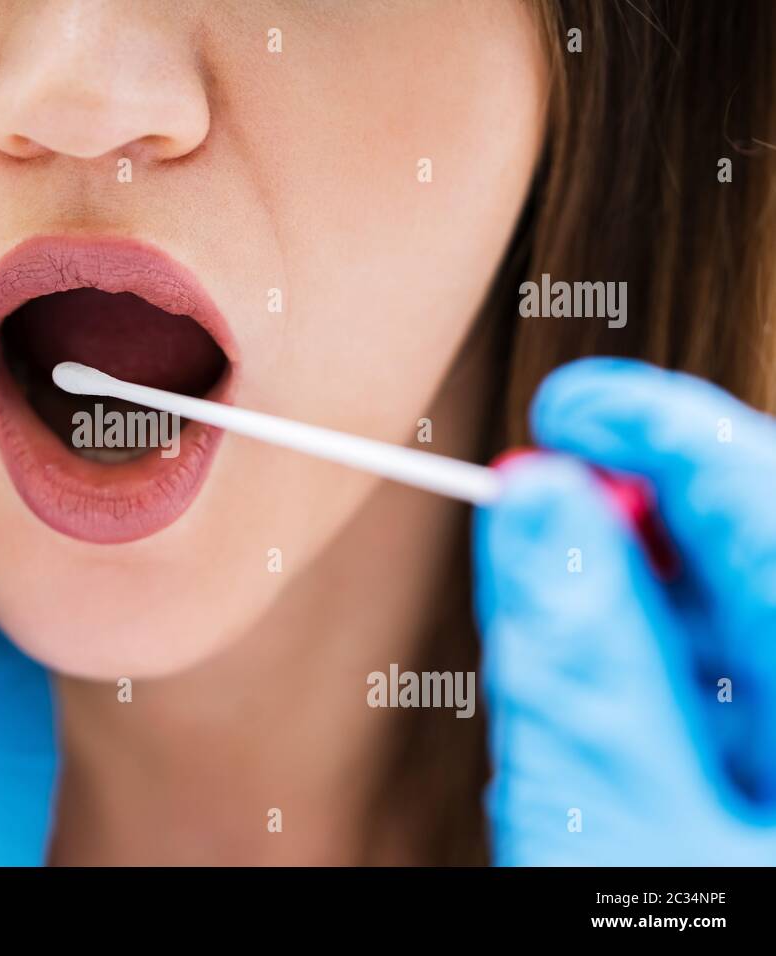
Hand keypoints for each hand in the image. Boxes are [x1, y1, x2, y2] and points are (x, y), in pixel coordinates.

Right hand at [475, 357, 775, 863]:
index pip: (766, 506)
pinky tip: (602, 706)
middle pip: (753, 551)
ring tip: (550, 642)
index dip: (663, 431)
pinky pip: (740, 687)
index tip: (569, 406)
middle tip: (535, 514)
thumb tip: (535, 499)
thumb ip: (578, 657)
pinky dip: (654, 673)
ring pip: (740, 620)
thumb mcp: (611, 827)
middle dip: (637, 522)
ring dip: (632, 606)